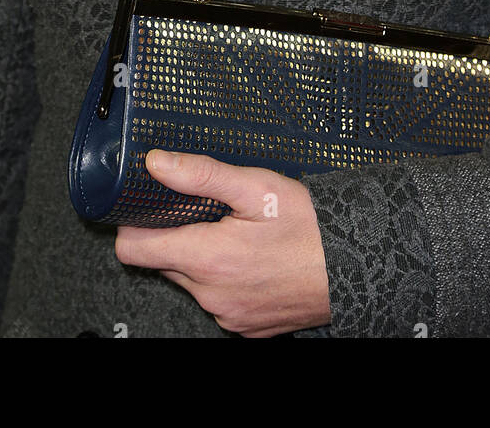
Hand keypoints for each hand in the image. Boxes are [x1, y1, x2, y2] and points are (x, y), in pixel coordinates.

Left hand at [114, 150, 331, 336]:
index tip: (145, 208)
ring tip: (236, 234)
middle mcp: (211, 294)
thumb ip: (201, 175)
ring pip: (191, 282)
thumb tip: (156, 164)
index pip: (133, 250)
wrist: (356, 268)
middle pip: (164, 263)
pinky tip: (252, 259)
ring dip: (203, 258)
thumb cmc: (310, 226)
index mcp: (207, 259)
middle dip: (177, 236)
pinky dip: (225, 279)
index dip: (133, 224)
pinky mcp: (244, 326)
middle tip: (207, 212)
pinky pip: (217, 300)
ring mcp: (228, 315)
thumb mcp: (256, 187)